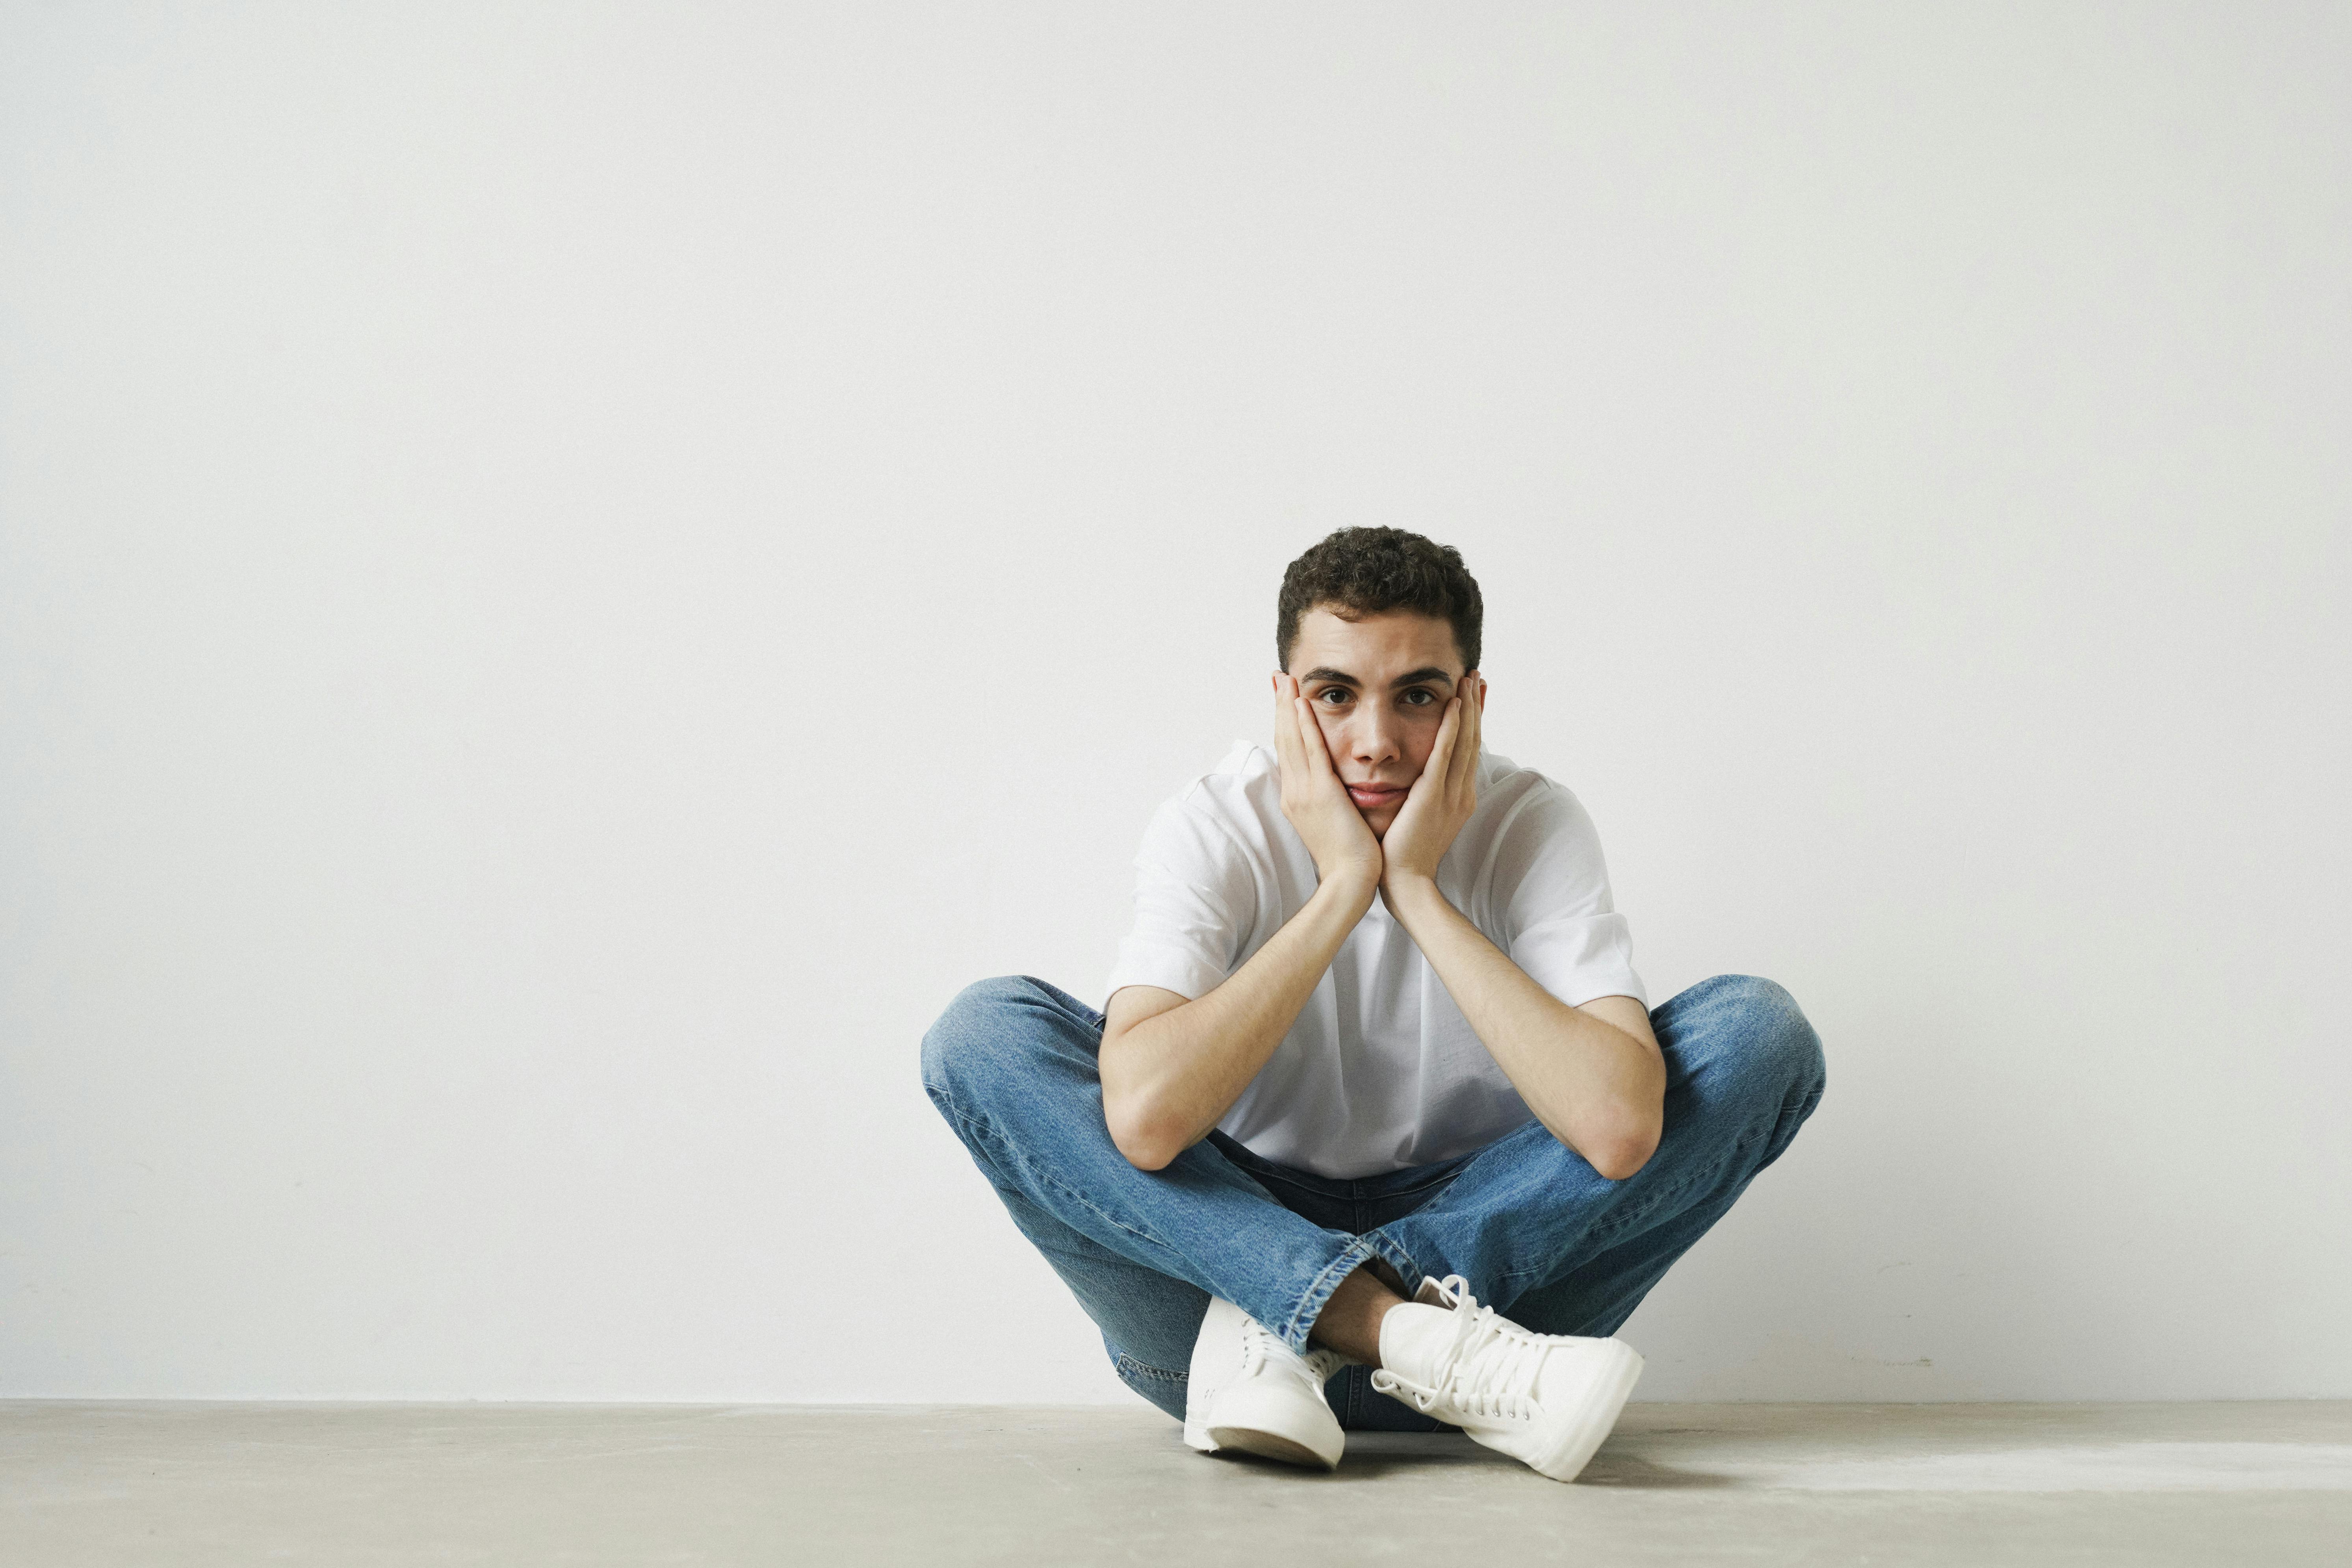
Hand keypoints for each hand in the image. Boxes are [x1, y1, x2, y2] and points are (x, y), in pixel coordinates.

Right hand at [1271, 673, 1381, 888]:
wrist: (1350, 881)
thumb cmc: (1349, 856)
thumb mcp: (1332, 821)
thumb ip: (1330, 799)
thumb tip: (1334, 785)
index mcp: (1297, 798)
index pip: (1288, 752)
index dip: (1285, 723)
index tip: (1285, 699)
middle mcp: (1294, 791)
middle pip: (1283, 740)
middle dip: (1280, 707)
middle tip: (1278, 677)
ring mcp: (1303, 792)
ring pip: (1292, 740)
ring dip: (1288, 707)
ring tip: (1286, 679)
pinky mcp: (1320, 793)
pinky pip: (1310, 751)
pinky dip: (1304, 726)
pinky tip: (1302, 704)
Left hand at [1379, 673, 1482, 893]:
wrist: (1405, 884)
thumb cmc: (1404, 855)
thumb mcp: (1420, 819)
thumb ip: (1423, 795)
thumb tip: (1417, 779)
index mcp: (1457, 797)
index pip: (1467, 751)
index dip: (1472, 721)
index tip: (1473, 695)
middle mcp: (1461, 792)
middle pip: (1472, 740)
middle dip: (1475, 706)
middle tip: (1476, 675)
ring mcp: (1451, 794)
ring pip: (1464, 741)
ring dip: (1467, 707)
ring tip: (1469, 678)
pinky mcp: (1433, 796)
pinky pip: (1445, 755)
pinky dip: (1452, 728)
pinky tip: (1454, 705)